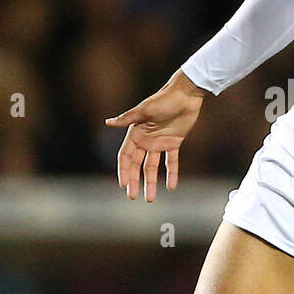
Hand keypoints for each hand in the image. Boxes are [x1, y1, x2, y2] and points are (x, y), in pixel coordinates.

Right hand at [105, 70, 205, 201]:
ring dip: (151, 182)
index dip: (124, 171)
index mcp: (135, 133)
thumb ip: (127, 119)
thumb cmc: (163, 99)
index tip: (123, 185)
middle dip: (134, 181)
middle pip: (137, 165)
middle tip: (133, 197)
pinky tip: (171, 187)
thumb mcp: (144, 110)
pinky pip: (172, 162)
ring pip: (152, 167)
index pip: (126, 156)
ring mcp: (159, 142)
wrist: (186, 94)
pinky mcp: (174, 142)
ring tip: (150, 199)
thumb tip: (108, 123)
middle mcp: (145, 140)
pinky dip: (172, 173)